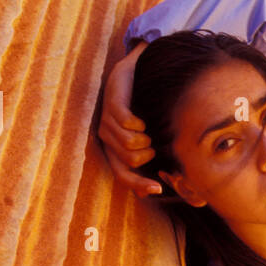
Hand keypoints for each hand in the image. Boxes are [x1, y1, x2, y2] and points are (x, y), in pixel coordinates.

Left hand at [99, 42, 161, 197]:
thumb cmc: (144, 109)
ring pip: (130, 144)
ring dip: (146, 138)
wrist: (137, 74)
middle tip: (152, 142)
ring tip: (147, 128)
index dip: (140, 184)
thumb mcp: (147, 139)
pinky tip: (142, 119)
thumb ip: (146, 163)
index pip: (123, 176)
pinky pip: (127, 123)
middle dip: (148, 153)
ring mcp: (106, 122)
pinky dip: (139, 124)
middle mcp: (106, 139)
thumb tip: (151, 192)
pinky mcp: (111, 106)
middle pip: (132, 160)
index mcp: (113, 151)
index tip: (159, 188)